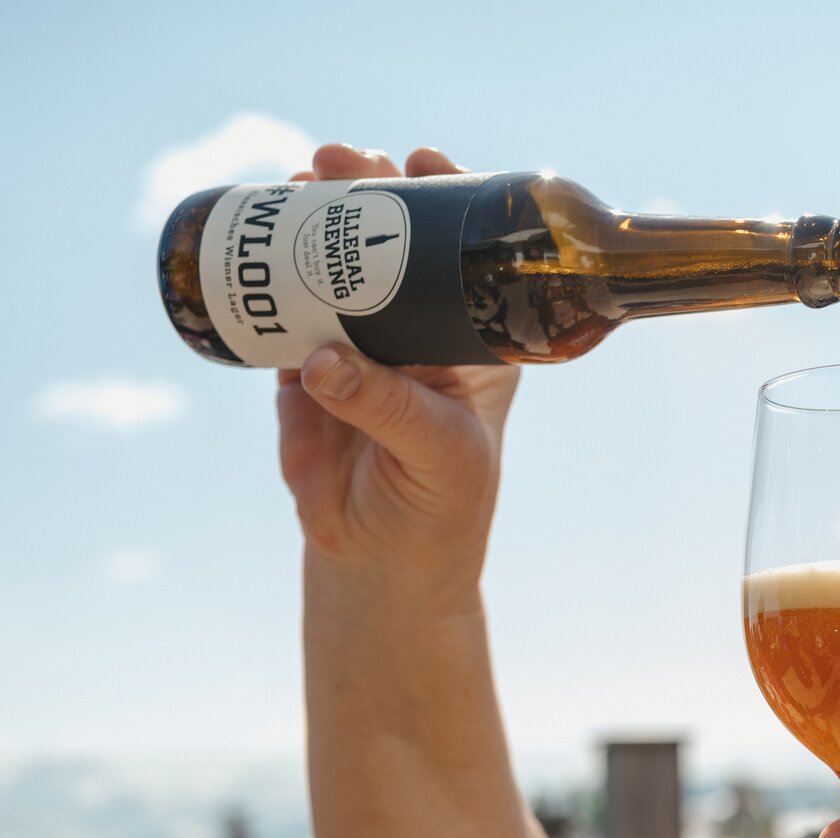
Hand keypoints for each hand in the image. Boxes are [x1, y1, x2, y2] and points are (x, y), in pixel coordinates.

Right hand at [277, 143, 518, 599]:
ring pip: (336, 268)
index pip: (467, 259)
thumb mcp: (437, 455)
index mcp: (474, 345)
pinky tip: (252, 236)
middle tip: (338, 160)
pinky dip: (267, 275)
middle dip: (368, 193)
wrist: (384, 562)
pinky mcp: (305, 370)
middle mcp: (420, 334)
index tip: (423, 163)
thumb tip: (320, 361)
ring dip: (315, 218)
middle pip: (394, 245)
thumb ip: (385, 407)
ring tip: (297, 179)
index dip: (449, 203)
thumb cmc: (440, 507)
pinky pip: (283, 311)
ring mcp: (360, 347)